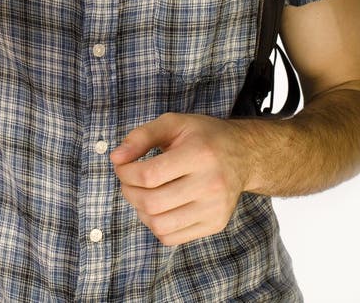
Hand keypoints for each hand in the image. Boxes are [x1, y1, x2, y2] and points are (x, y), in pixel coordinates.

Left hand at [110, 112, 249, 245]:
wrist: (244, 155)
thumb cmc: (203, 136)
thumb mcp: (173, 123)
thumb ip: (141, 136)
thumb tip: (115, 158)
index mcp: (200, 154)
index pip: (149, 175)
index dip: (125, 172)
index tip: (121, 165)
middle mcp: (211, 184)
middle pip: (152, 202)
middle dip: (129, 191)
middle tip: (127, 180)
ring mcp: (215, 209)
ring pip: (160, 225)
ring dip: (139, 211)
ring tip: (140, 194)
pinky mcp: (216, 225)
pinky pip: (172, 238)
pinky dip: (155, 225)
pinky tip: (157, 207)